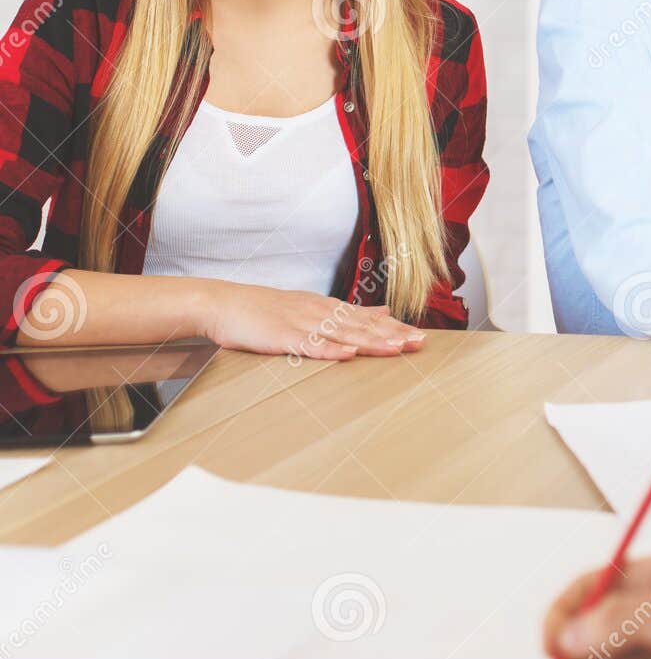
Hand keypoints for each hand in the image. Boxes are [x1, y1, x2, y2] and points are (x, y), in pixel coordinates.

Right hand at [195, 281, 425, 359]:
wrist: (223, 303)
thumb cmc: (267, 309)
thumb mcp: (313, 306)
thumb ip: (350, 312)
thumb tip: (385, 311)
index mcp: (327, 308)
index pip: (368, 320)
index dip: (395, 328)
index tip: (420, 337)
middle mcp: (319, 312)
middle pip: (361, 326)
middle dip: (391, 335)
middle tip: (419, 343)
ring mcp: (300, 323)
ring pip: (341, 334)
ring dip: (370, 342)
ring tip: (395, 348)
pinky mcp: (281, 337)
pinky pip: (308, 345)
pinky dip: (328, 350)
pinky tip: (347, 354)